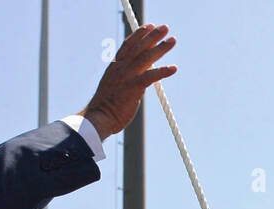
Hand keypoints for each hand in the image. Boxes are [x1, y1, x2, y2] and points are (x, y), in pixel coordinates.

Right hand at [80, 25, 176, 139]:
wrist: (99, 117)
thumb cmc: (107, 106)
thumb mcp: (114, 86)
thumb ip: (124, 78)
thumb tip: (136, 78)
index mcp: (115, 66)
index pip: (128, 45)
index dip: (138, 35)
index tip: (148, 26)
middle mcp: (120, 67)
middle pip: (139, 47)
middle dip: (153, 36)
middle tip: (165, 27)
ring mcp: (126, 76)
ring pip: (146, 58)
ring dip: (161, 48)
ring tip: (173, 40)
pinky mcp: (133, 88)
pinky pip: (150, 77)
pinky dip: (163, 71)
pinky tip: (174, 68)